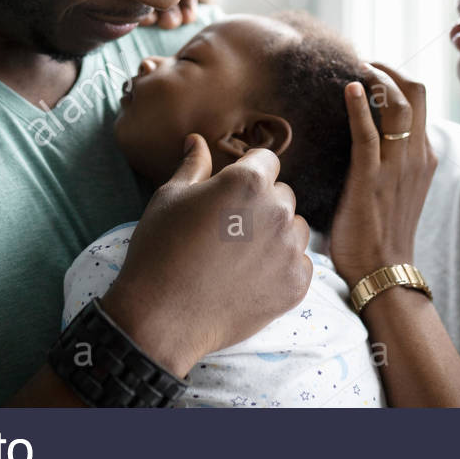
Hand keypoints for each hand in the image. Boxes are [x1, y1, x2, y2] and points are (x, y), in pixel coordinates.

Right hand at [103, 135, 312, 376]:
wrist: (162, 317)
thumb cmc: (160, 250)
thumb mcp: (170, 198)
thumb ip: (194, 165)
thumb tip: (197, 140)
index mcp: (249, 181)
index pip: (266, 160)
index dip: (246, 173)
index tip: (229, 193)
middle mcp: (278, 211)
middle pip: (282, 195)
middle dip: (261, 204)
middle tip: (228, 229)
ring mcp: (290, 250)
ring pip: (295, 228)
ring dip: (275, 235)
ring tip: (239, 256)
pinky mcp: (296, 284)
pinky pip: (299, 264)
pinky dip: (280, 268)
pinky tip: (249, 278)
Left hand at [329, 63, 437, 286]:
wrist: (384, 272)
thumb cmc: (380, 234)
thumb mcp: (396, 190)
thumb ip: (389, 162)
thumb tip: (363, 139)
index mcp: (425, 157)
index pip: (419, 102)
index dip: (397, 79)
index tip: (373, 70)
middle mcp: (417, 155)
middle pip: (417, 91)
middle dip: (391, 68)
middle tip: (365, 62)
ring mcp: (398, 165)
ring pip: (398, 103)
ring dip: (377, 78)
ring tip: (357, 68)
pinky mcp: (371, 177)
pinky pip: (368, 131)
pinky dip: (359, 104)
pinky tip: (348, 88)